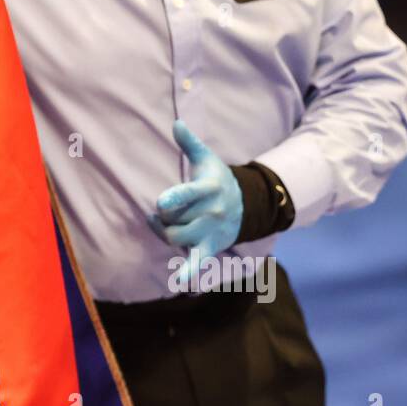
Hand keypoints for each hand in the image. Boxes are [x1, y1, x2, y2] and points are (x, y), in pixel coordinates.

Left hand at [150, 120, 242, 284]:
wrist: (246, 205)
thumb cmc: (217, 179)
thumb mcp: (205, 159)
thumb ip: (189, 143)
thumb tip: (176, 123)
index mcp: (207, 189)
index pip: (188, 194)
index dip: (173, 198)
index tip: (159, 203)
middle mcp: (210, 212)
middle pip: (174, 219)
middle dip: (162, 215)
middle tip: (162, 209)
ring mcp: (210, 232)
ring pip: (176, 238)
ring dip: (163, 232)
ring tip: (161, 222)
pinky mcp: (210, 248)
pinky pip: (197, 263)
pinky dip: (188, 273)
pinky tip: (179, 282)